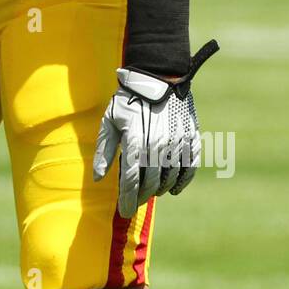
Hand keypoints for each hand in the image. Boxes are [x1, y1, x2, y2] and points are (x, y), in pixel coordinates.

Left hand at [93, 40, 217, 218]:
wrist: (159, 77)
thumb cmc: (129, 99)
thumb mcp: (110, 121)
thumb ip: (104, 150)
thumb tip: (98, 178)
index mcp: (135, 141)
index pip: (130, 180)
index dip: (127, 199)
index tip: (124, 211)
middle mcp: (158, 145)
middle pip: (151, 182)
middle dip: (142, 196)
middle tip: (135, 201)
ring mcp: (177, 142)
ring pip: (170, 178)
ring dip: (160, 189)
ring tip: (151, 191)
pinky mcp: (191, 138)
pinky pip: (190, 168)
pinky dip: (182, 182)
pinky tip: (174, 189)